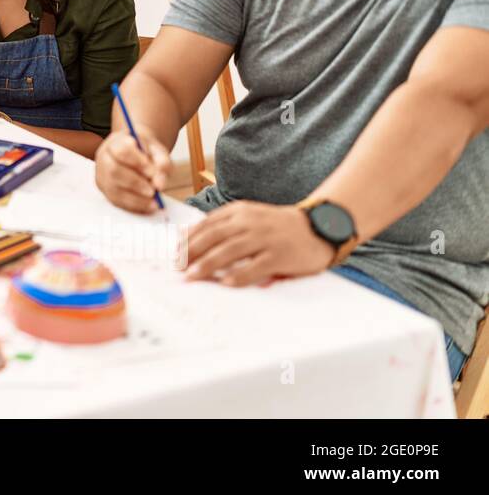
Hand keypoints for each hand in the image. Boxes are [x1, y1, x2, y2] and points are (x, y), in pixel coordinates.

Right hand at [94, 129, 171, 213]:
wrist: (138, 154)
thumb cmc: (146, 152)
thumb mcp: (157, 151)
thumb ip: (162, 163)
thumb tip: (159, 184)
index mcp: (116, 142)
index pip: (122, 150)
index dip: (137, 162)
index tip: (152, 172)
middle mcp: (104, 157)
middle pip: (114, 170)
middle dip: (135, 183)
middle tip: (153, 190)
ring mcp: (102, 175)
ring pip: (113, 188)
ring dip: (136, 197)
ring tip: (154, 201)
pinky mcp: (105, 190)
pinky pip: (116, 201)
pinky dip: (134, 205)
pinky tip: (148, 205)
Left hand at [183, 200, 334, 285]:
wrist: (319, 227)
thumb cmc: (278, 226)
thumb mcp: (250, 217)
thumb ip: (224, 224)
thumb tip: (189, 237)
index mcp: (240, 211)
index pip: (208, 224)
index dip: (189, 238)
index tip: (174, 252)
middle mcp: (250, 222)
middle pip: (214, 236)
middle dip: (192, 251)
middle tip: (177, 266)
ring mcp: (265, 238)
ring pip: (230, 250)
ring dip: (209, 263)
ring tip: (193, 275)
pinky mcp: (279, 255)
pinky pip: (255, 266)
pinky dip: (239, 274)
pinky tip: (226, 283)